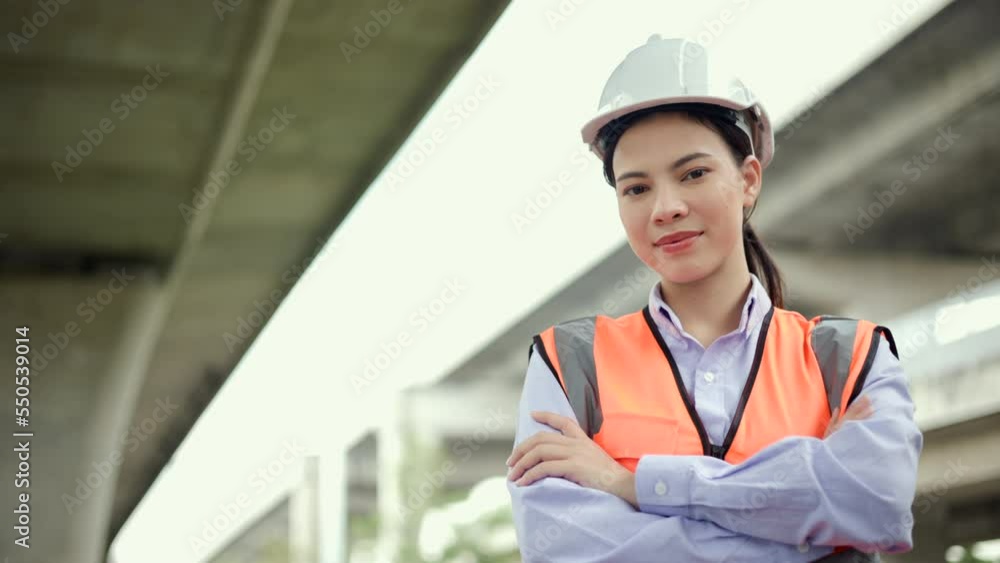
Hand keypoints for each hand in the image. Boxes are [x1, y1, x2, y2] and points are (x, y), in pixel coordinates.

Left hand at [506, 411, 637, 507]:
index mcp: (583, 441)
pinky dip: (530, 475)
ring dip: (521, 464)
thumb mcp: (595, 462)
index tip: (532, 414)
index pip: (563, 421)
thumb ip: (580, 458)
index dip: (546, 416)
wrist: (626, 487)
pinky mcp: (574, 466)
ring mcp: (575, 453)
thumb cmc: (612, 481)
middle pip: (541, 439)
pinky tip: (523, 483)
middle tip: (510, 462)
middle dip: (521, 449)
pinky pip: (544, 468)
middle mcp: (577, 443)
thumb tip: (559, 466)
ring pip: (539, 452)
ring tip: (513, 476)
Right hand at [823, 395, 872, 437]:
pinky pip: (862, 428)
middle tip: (870, 398)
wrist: (831, 452)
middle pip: (857, 413)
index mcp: (842, 421)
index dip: (859, 403)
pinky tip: (871, 421)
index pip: (852, 409)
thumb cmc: (829, 440)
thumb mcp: (829, 428)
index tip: (865, 397)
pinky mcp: (855, 436)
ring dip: (867, 414)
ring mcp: (852, 430)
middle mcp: (848, 424)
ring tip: (873, 408)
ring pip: (861, 420)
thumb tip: (838, 409)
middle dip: (864, 405)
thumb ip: (834, 418)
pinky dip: (866, 423)